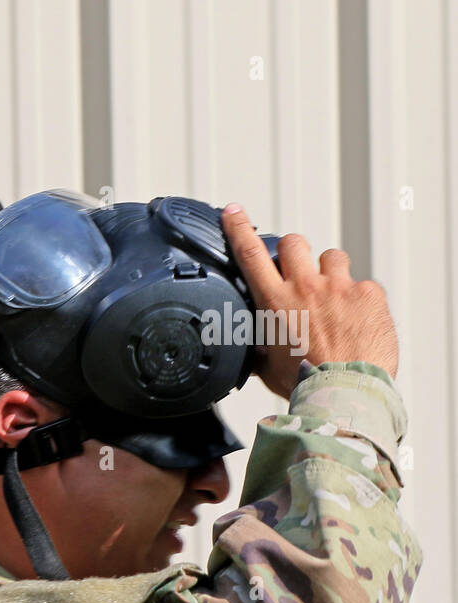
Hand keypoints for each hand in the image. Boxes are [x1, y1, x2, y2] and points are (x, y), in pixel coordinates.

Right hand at [222, 204, 398, 397]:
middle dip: (293, 252)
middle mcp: (306, 287)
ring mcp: (340, 287)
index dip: (239, 229)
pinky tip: (356, 321)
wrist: (345, 390)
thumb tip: (252, 348)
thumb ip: (260, 346)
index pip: (250, 254)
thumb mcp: (268, 365)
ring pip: (332, 258)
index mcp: (275, 302)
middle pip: (294, 244)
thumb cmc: (307, 382)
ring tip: (333, 299)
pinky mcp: (369, 294)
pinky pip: (363, 285)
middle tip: (297, 270)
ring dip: (329, 272)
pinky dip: (358, 299)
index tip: (233, 212)